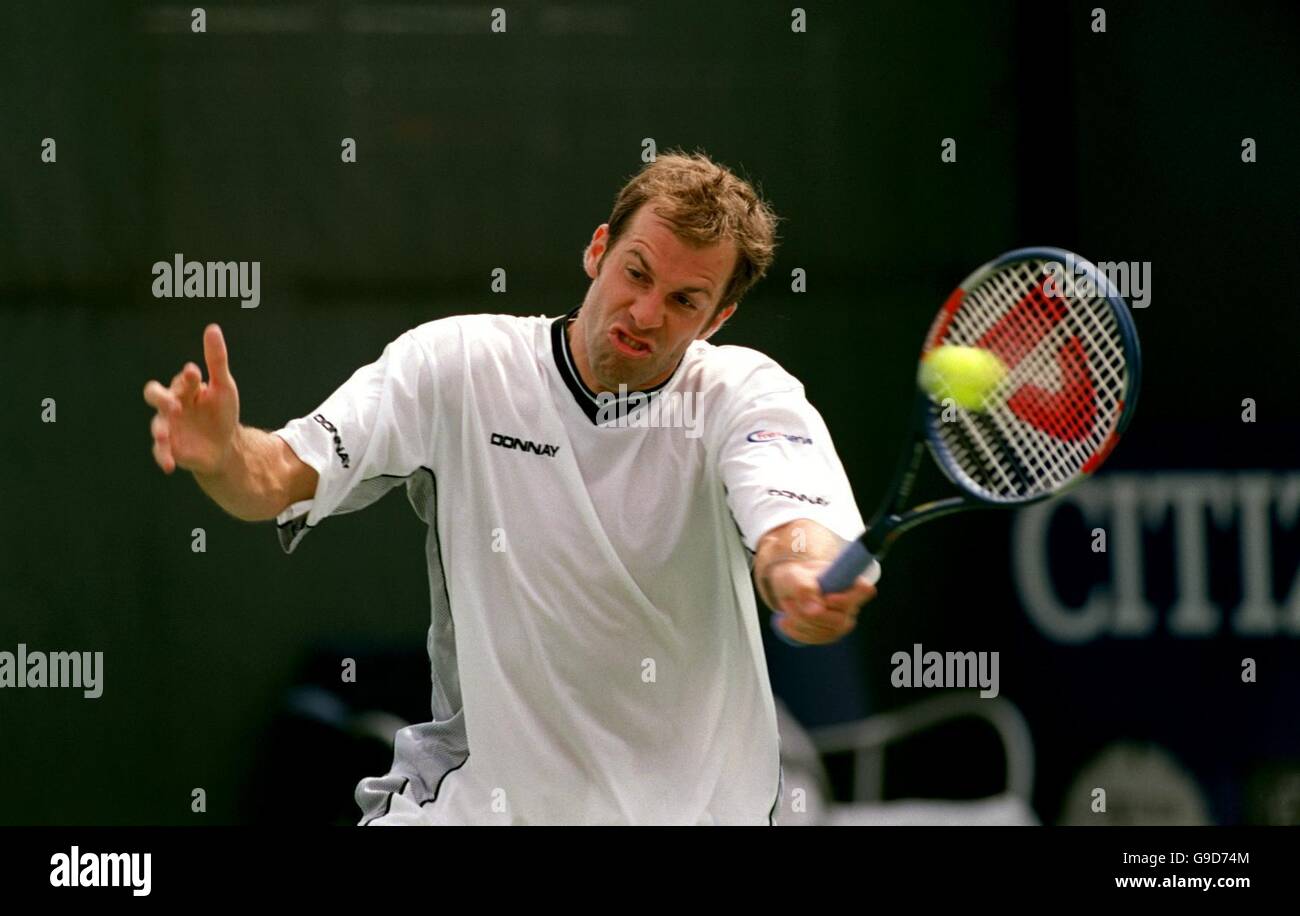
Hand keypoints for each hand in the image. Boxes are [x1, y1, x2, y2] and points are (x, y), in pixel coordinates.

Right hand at [142, 324, 240, 475]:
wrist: (225, 446)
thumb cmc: (222, 412)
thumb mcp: (224, 387)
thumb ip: (216, 360)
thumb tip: (212, 328)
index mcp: (185, 388)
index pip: (182, 379)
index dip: (187, 377)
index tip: (196, 374)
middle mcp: (172, 405)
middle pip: (154, 395)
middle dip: (161, 399)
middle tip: (174, 406)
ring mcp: (168, 426)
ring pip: (157, 425)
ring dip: (160, 431)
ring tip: (166, 438)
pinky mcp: (169, 448)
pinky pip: (160, 452)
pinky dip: (162, 457)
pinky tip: (169, 465)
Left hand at [767, 560, 876, 645]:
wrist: (790, 587)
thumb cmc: (797, 577)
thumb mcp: (795, 577)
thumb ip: (804, 588)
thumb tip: (816, 611)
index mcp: (851, 582)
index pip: (864, 591)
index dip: (848, 598)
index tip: (827, 598)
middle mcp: (852, 604)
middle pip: (839, 620)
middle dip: (808, 614)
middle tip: (787, 601)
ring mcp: (842, 622)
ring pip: (824, 632)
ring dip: (799, 621)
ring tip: (786, 604)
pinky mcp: (830, 634)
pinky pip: (815, 639)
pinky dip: (797, 631)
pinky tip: (785, 620)